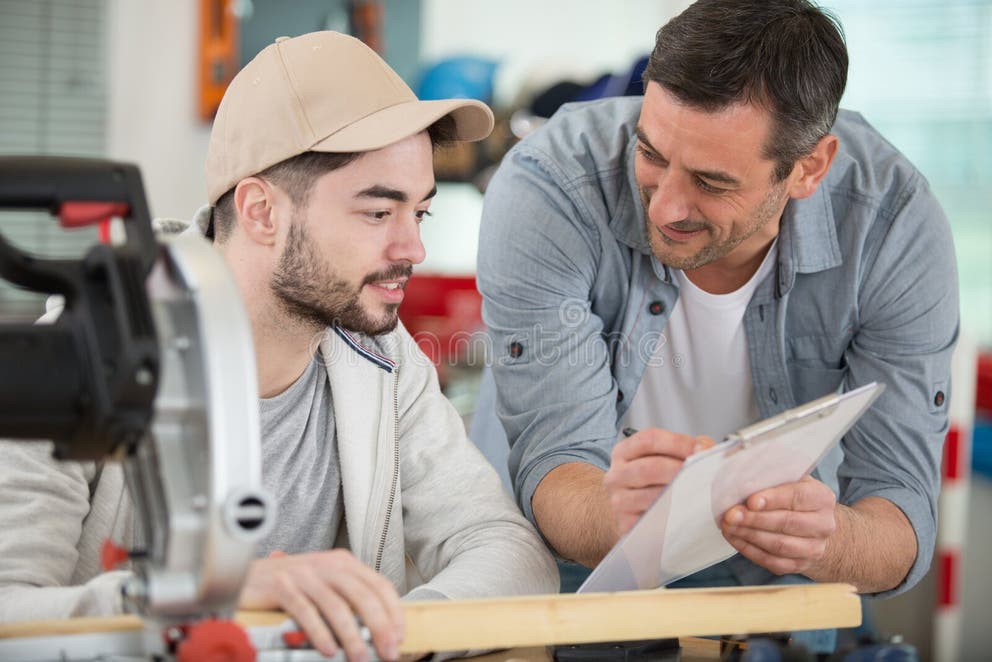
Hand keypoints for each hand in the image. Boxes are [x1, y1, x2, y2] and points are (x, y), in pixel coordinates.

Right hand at [239, 549, 404, 661]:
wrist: (244, 575)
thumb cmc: (288, 584)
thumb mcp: (324, 584)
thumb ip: (349, 598)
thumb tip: (379, 628)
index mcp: (343, 562)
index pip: (379, 584)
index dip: (393, 611)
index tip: (399, 636)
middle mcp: (327, 564)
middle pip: (363, 596)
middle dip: (380, 627)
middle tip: (387, 652)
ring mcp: (304, 574)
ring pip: (338, 607)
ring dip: (353, 637)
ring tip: (360, 658)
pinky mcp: (282, 587)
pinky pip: (307, 612)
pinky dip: (320, 633)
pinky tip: (329, 649)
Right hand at [604, 429, 713, 535]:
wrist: (636, 517)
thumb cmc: (654, 485)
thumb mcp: (665, 459)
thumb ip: (687, 449)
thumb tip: (705, 447)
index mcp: (624, 452)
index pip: (649, 440)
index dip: (678, 442)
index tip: (701, 449)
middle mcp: (616, 475)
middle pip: (650, 467)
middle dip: (681, 470)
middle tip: (703, 474)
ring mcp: (618, 500)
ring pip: (652, 495)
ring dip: (680, 493)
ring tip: (699, 493)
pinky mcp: (625, 524)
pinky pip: (653, 518)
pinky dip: (673, 514)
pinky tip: (686, 511)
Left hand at [720, 475, 836, 575]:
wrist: (815, 526)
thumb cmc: (794, 498)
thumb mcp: (790, 480)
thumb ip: (771, 478)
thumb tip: (741, 479)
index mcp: (822, 497)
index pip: (797, 497)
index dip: (773, 499)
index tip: (750, 501)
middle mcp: (823, 524)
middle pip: (787, 523)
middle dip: (755, 519)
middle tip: (731, 515)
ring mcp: (814, 548)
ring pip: (779, 545)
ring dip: (749, 535)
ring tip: (728, 526)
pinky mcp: (800, 565)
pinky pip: (772, 561)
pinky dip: (750, 550)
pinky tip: (735, 538)